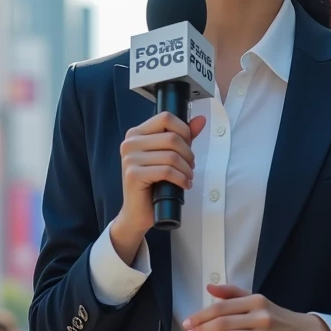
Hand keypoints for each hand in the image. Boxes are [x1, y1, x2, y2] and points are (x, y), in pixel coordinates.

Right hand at [116, 110, 205, 236]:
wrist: (137, 212)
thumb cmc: (153, 183)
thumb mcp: (168, 155)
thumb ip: (183, 137)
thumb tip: (200, 120)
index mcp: (136, 133)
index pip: (165, 117)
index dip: (184, 130)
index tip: (188, 145)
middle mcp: (130, 143)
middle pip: (171, 137)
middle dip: (188, 153)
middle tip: (190, 167)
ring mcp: (130, 159)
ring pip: (171, 156)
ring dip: (186, 169)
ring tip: (188, 177)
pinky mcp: (133, 175)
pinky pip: (166, 171)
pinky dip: (181, 179)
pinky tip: (184, 185)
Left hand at [182, 284, 330, 330]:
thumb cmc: (273, 315)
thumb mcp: (255, 299)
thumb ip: (231, 293)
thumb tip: (209, 287)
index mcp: (255, 301)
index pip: (222, 307)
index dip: (202, 315)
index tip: (188, 322)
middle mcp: (260, 317)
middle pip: (224, 323)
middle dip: (202, 329)